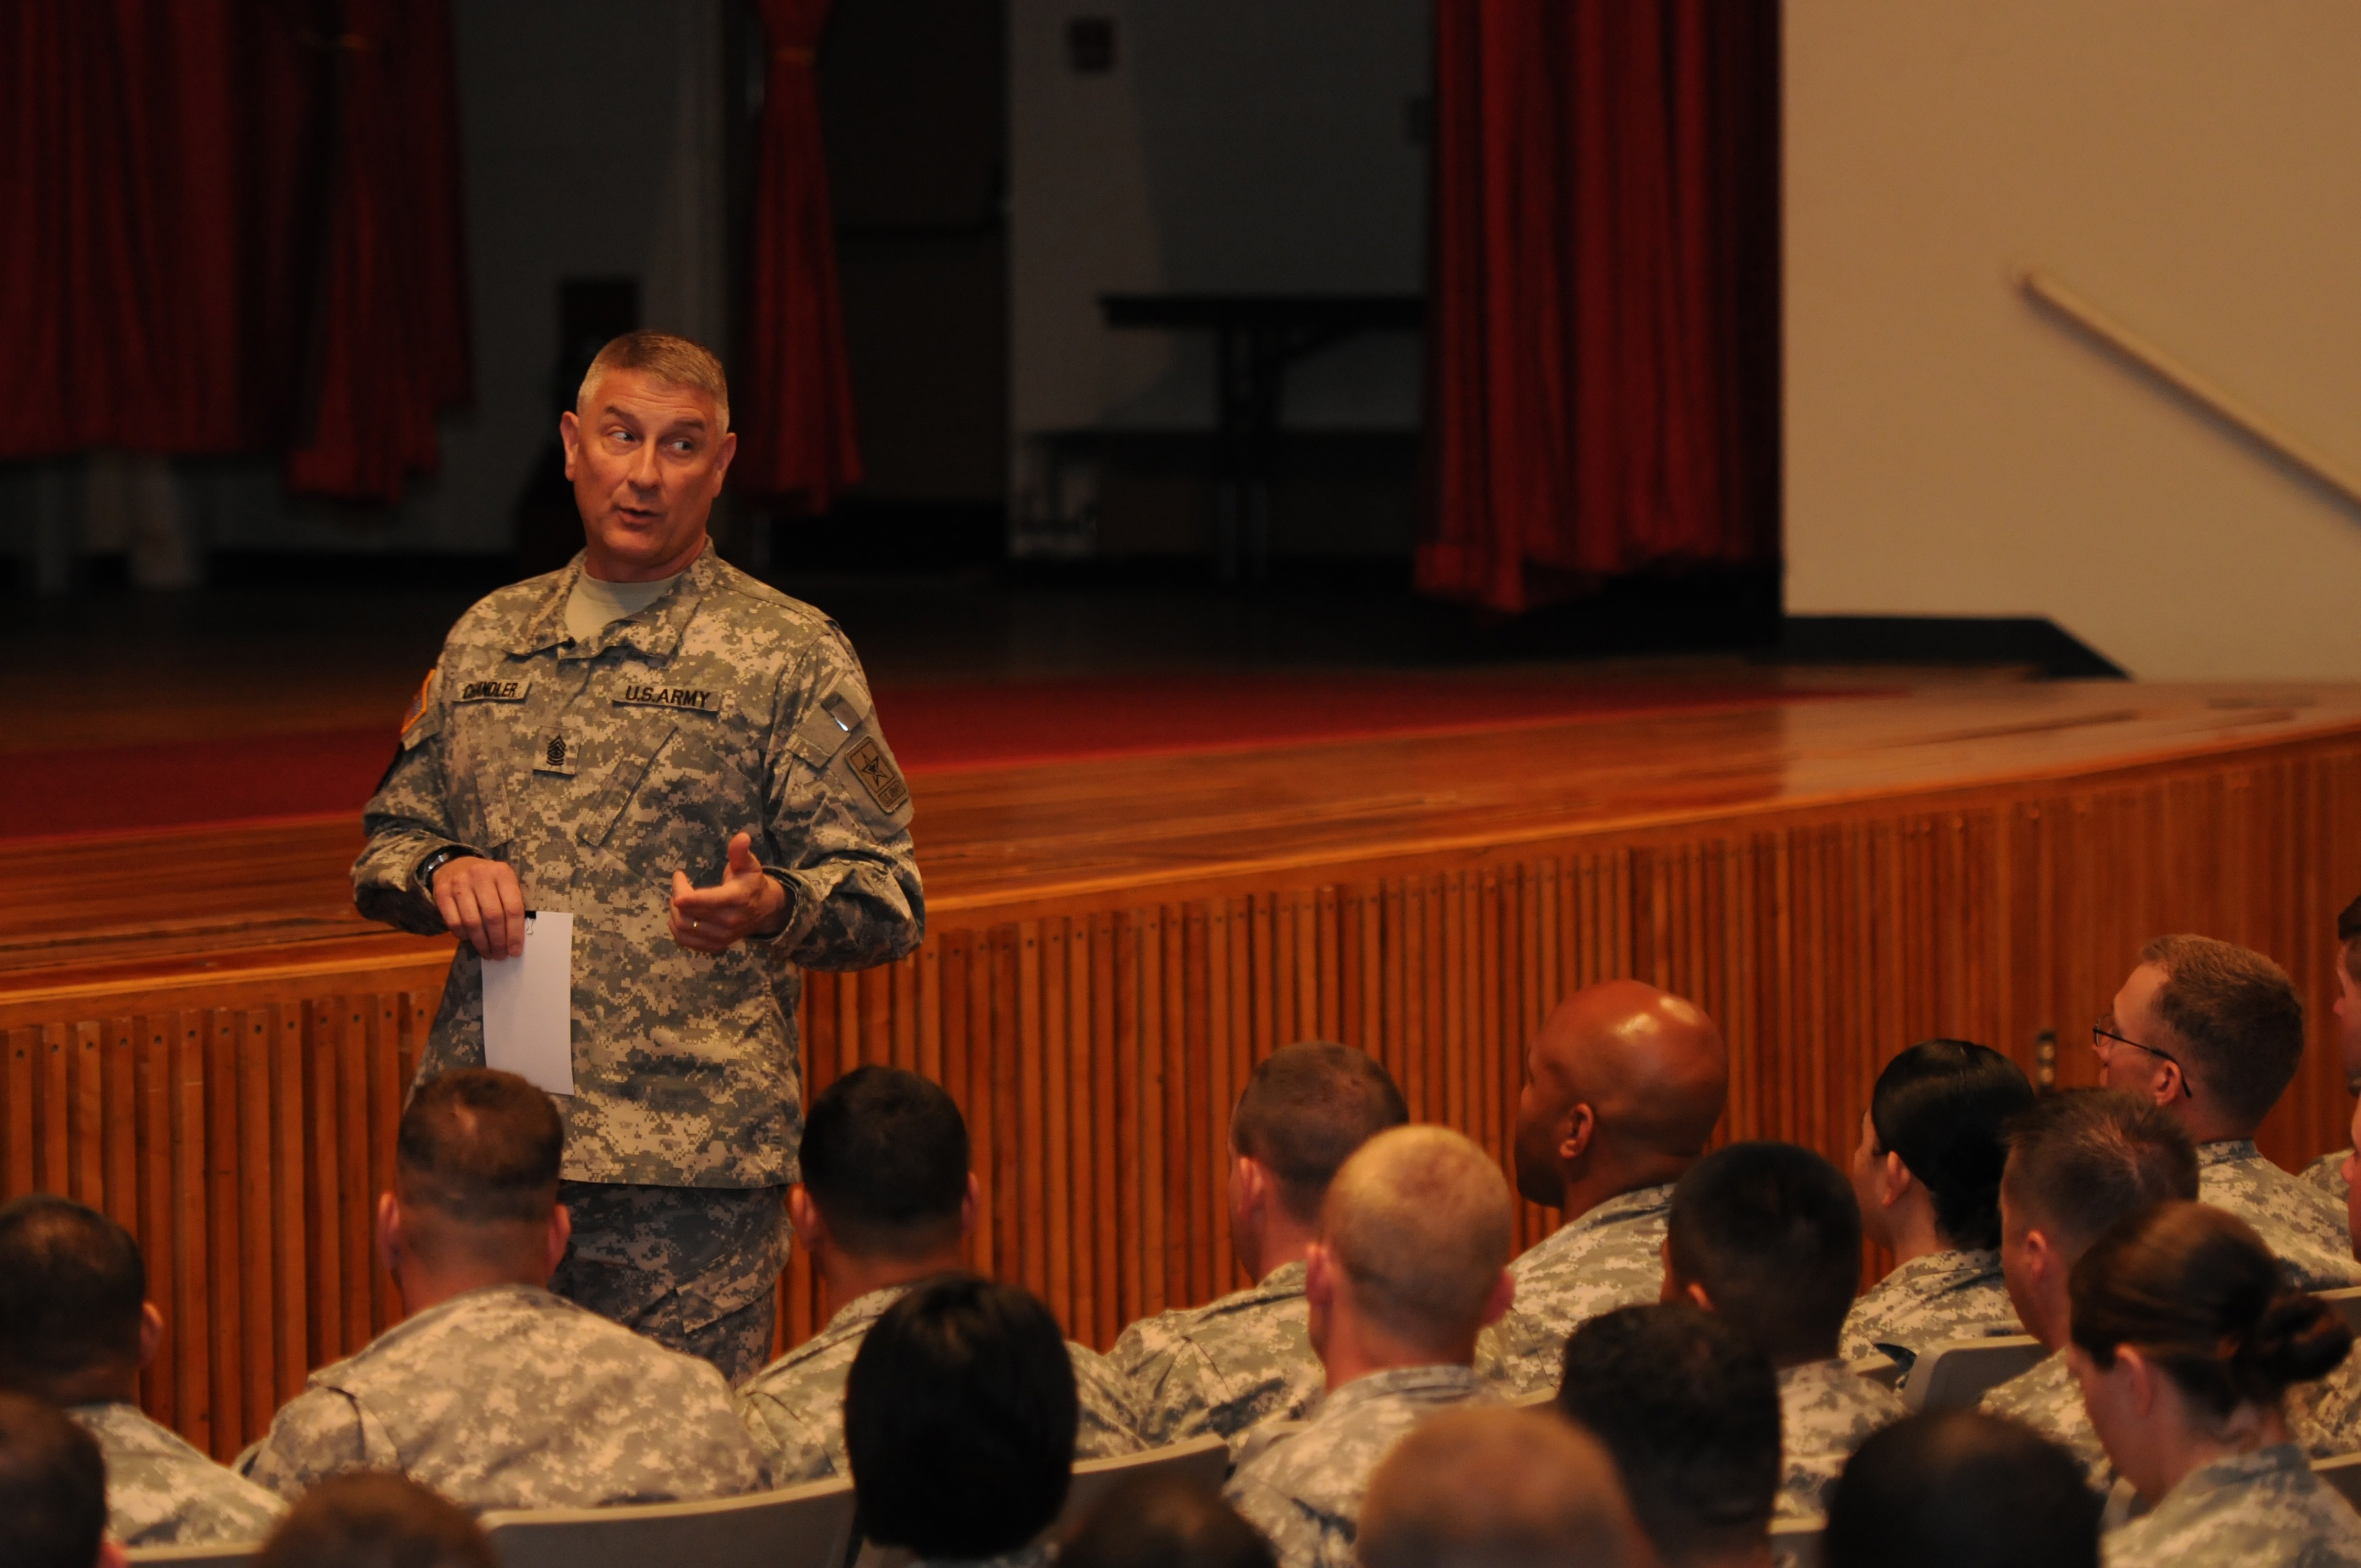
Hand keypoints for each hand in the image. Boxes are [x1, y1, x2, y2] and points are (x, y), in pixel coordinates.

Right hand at [432, 855, 526, 958]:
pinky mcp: (442, 892)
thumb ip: (511, 903)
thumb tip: (516, 939)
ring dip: (482, 943)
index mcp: (502, 873)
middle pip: (493, 917)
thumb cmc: (486, 880)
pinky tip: (470, 940)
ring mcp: (459, 883)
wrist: (455, 864)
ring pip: (473, 922)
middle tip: (501, 955)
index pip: (513, 908)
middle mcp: (481, 875)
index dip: (515, 933)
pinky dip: (463, 936)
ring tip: (488, 953)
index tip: (515, 950)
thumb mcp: (503, 882)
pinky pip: (454, 922)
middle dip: (498, 941)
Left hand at [670, 832, 788, 951]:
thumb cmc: (752, 883)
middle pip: (690, 912)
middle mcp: (729, 921)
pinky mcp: (715, 945)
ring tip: (679, 898)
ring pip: (685, 927)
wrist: (765, 910)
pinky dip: (677, 929)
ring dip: (675, 912)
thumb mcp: (749, 865)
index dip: (686, 894)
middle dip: (678, 894)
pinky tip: (680, 915)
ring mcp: (722, 936)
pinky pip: (687, 941)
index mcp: (737, 900)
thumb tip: (742, 836)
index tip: (677, 876)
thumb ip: (741, 853)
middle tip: (679, 882)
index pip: (707, 901)